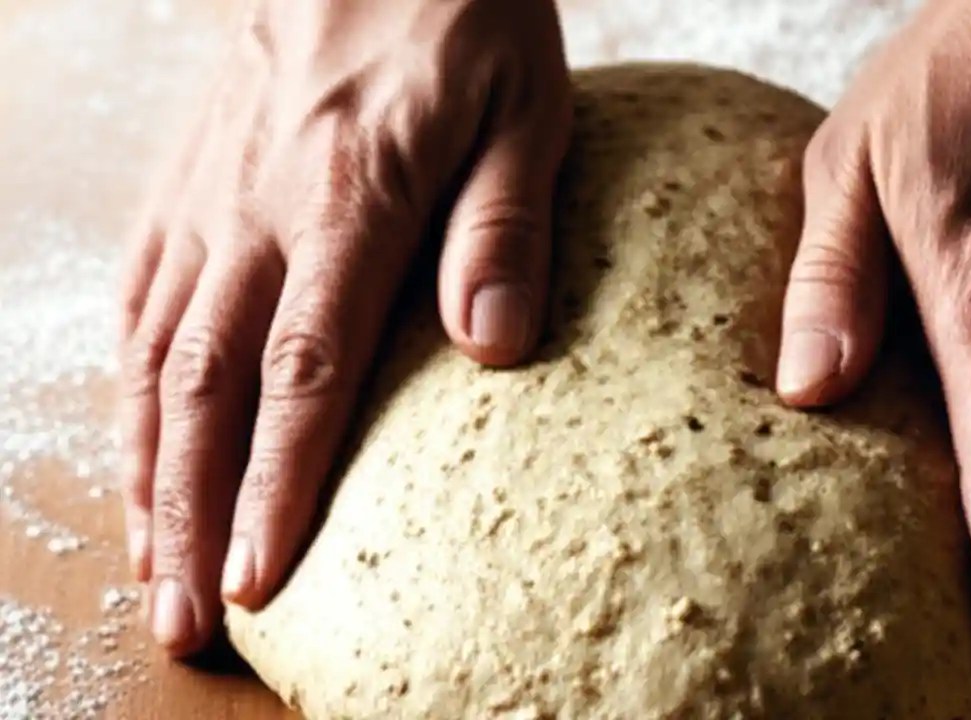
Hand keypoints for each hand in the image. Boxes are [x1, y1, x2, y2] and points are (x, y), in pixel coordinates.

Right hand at [118, 0, 570, 655]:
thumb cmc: (459, 15)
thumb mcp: (524, 108)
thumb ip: (503, 228)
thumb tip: (492, 351)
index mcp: (348, 199)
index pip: (300, 370)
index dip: (276, 484)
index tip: (261, 579)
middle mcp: (257, 209)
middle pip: (207, 386)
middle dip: (193, 512)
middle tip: (184, 620)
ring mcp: (208, 196)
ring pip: (155, 355)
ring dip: (149, 470)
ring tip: (148, 564)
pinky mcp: (184, 181)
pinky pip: (138, 296)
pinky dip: (127, 385)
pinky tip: (132, 444)